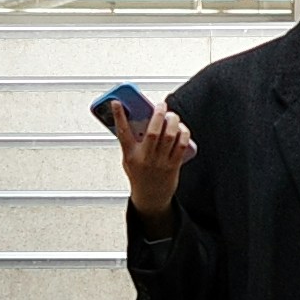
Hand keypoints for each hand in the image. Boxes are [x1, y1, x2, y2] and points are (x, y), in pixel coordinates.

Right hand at [116, 99, 193, 216]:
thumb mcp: (129, 159)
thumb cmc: (139, 176)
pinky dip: (183, 132)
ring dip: (173, 121)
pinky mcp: (174, 165)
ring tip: (172, 116)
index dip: (118, 116)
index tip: (116, 102)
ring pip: (170, 136)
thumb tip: (140, 119)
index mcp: (130, 155)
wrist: (151, 198)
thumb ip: (133, 141)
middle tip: (160, 106)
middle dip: (158, 114)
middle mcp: (145, 158)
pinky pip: (182, 144)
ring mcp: (160, 162)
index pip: (122, 132)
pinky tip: (181, 128)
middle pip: (153, 131)